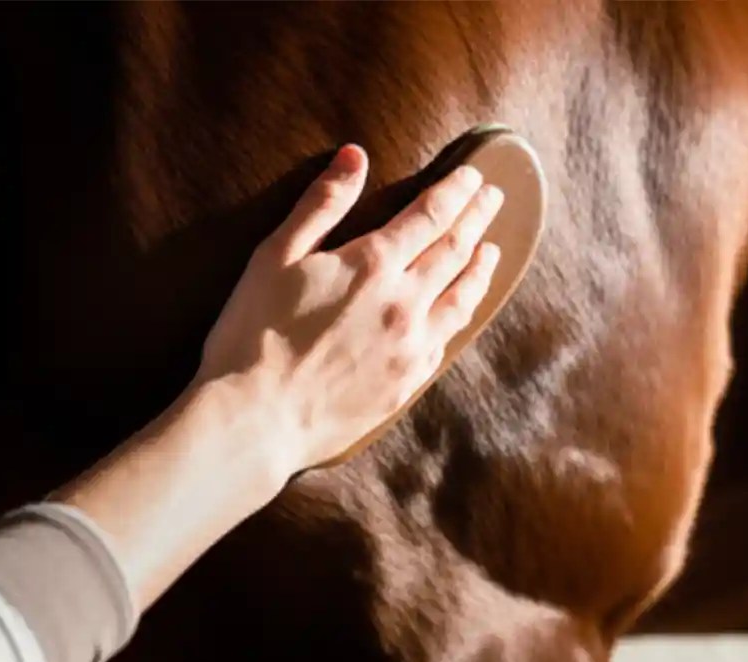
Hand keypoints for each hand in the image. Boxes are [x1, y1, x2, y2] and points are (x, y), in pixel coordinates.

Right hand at [197, 144, 503, 472]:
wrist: (256, 419)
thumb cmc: (253, 333)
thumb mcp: (275, 256)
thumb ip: (321, 204)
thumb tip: (355, 155)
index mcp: (372, 264)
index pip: (430, 215)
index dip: (455, 191)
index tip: (473, 176)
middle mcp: (404, 303)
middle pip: (455, 250)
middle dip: (476, 219)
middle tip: (493, 198)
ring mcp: (410, 347)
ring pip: (462, 299)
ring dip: (480, 269)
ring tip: (491, 251)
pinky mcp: (405, 384)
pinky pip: (446, 342)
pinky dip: (462, 316)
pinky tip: (460, 310)